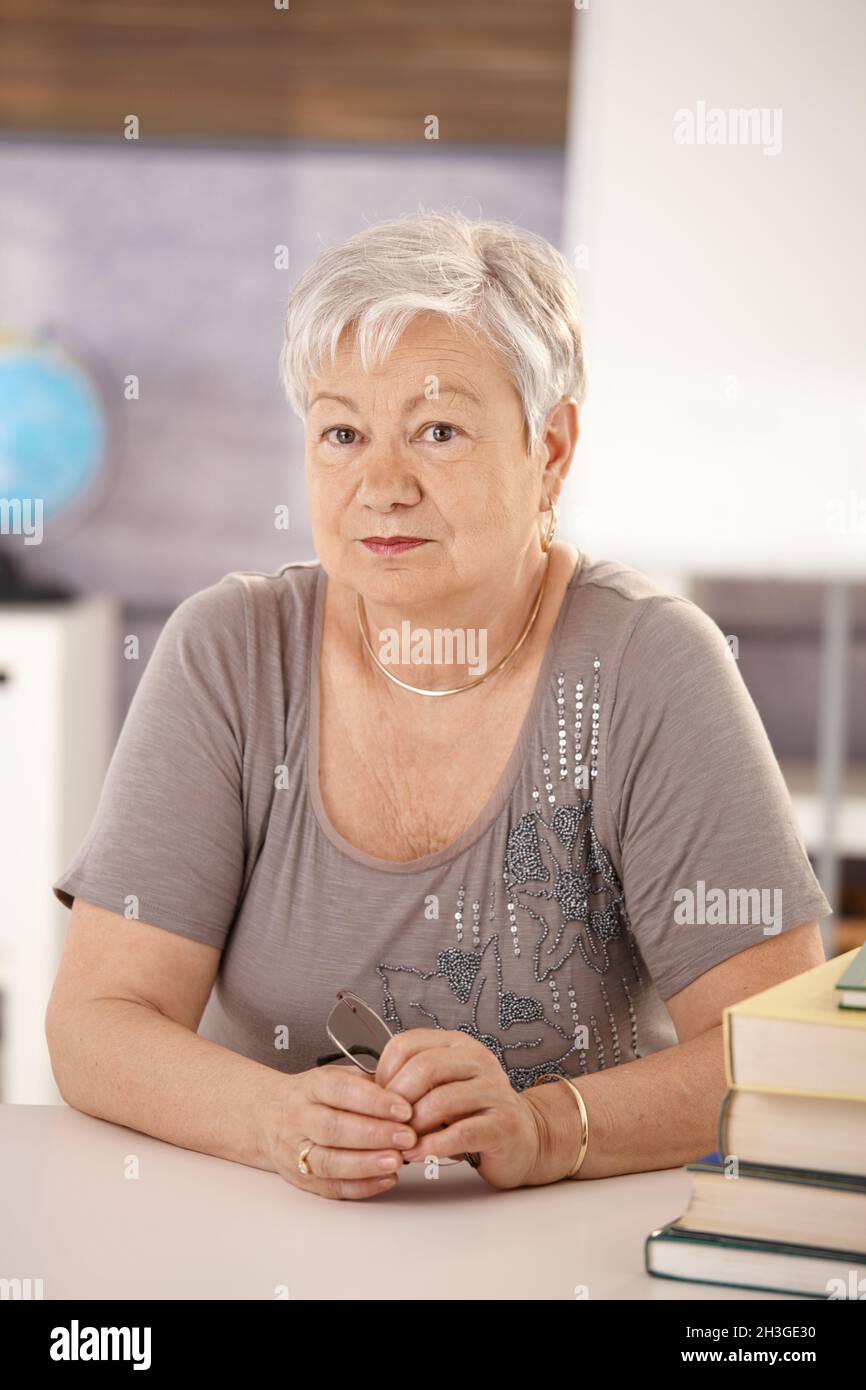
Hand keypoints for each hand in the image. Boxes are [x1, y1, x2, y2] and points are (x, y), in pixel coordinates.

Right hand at [259, 1065, 418, 1199]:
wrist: (268, 1116)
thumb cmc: (316, 1097)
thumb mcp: (337, 1076)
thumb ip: (368, 1084)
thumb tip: (406, 1093)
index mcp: (312, 1086)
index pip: (341, 1090)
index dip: (374, 1101)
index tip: (404, 1109)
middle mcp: (299, 1118)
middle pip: (334, 1128)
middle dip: (375, 1134)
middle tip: (407, 1138)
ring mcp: (296, 1151)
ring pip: (329, 1161)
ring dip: (367, 1164)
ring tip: (398, 1161)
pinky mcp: (300, 1178)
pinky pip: (330, 1187)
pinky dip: (361, 1186)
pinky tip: (387, 1179)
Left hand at [375, 1029, 547, 1188]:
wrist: (523, 1138)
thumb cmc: (471, 1114)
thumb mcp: (440, 1088)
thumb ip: (412, 1084)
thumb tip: (367, 1093)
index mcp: (456, 1044)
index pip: (407, 1044)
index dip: (384, 1073)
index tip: (376, 1101)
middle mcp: (477, 1059)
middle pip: (424, 1068)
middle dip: (396, 1101)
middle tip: (384, 1125)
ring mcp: (494, 1090)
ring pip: (441, 1100)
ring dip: (413, 1126)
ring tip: (399, 1144)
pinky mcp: (503, 1123)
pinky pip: (461, 1132)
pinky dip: (432, 1146)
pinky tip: (418, 1155)